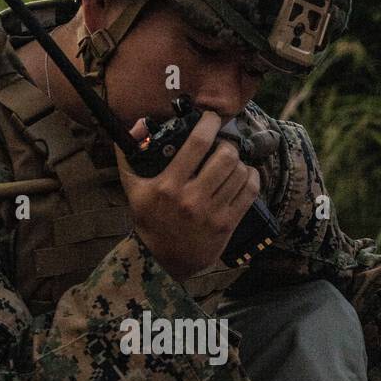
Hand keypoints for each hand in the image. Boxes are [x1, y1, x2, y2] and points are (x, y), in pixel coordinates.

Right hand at [115, 111, 260, 280]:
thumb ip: (128, 154)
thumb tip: (137, 123)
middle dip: (227, 145)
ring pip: (240, 172)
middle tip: (221, 146)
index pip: (198, 143)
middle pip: (226, 156)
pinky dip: (251, 178)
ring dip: (239, 162)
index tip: (211, 119)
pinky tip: (243, 176)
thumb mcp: (132, 188)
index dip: (210, 123)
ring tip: (231, 163)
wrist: (160, 261)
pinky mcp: (227, 225)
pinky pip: (250, 192)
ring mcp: (212, 213)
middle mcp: (191, 199)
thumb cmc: (148, 220)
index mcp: (168, 185)